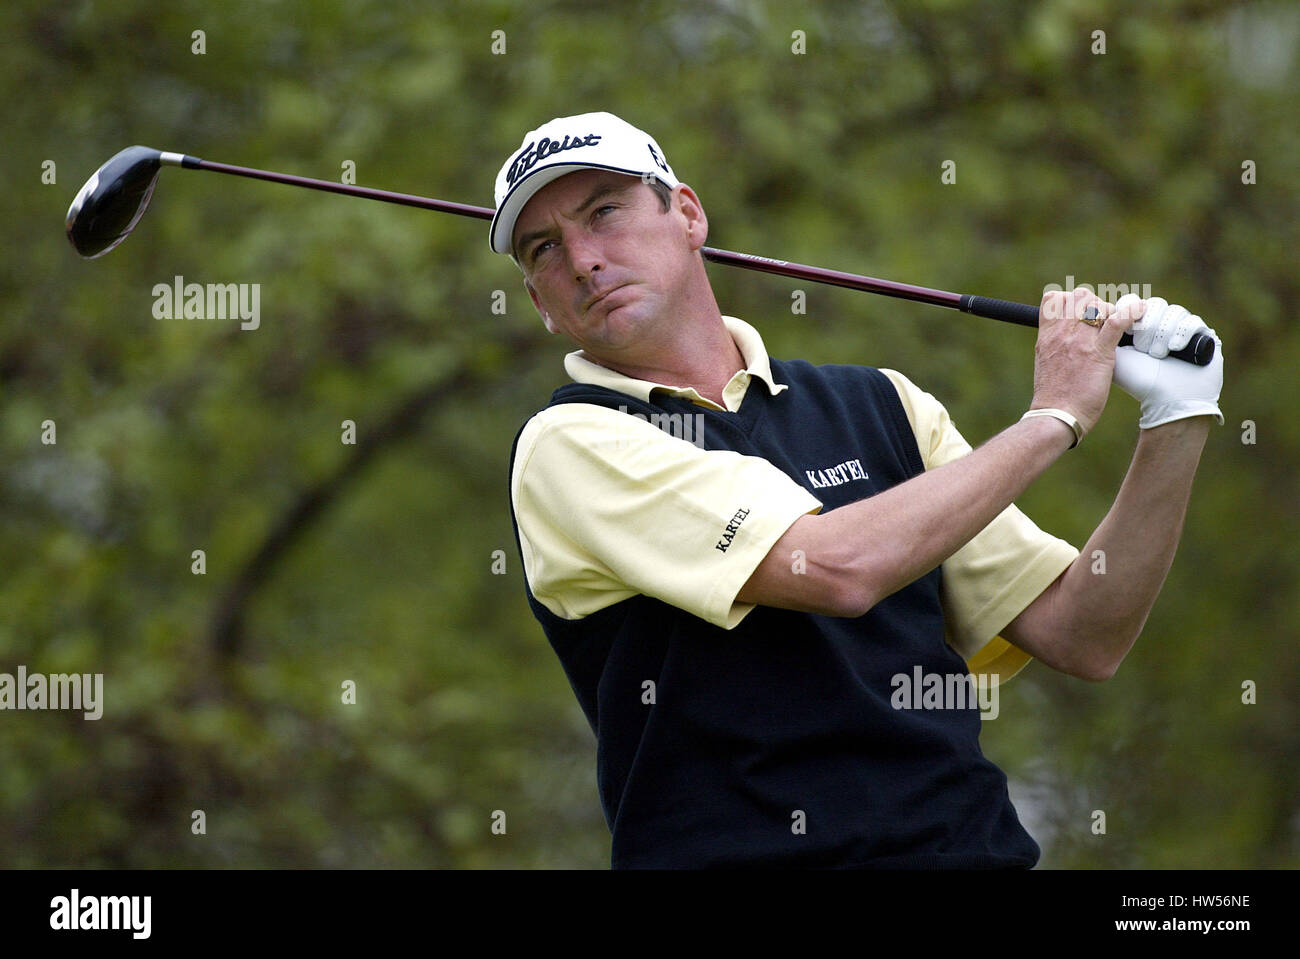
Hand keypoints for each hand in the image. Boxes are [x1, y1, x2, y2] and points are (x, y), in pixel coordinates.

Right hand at [1032, 286, 1140, 434]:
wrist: (1057, 416)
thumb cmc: (1053, 396)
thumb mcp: (1046, 363)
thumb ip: (1056, 345)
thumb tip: (1069, 339)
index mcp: (1047, 336)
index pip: (1054, 298)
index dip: (1072, 300)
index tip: (1082, 313)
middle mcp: (1061, 333)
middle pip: (1080, 295)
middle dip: (1095, 303)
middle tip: (1103, 321)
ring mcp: (1079, 341)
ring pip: (1098, 304)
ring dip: (1111, 311)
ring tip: (1117, 328)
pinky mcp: (1099, 353)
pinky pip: (1117, 321)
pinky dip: (1132, 312)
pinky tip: (1139, 312)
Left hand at [1112, 294, 1224, 428]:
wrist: (1167, 401)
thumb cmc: (1138, 381)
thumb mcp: (1113, 356)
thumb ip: (1101, 334)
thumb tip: (1090, 313)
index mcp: (1139, 325)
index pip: (1132, 302)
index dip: (1127, 311)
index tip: (1124, 332)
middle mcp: (1162, 323)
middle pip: (1153, 304)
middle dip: (1146, 325)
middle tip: (1142, 348)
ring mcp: (1183, 328)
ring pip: (1173, 311)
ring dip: (1162, 333)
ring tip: (1157, 355)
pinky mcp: (1203, 335)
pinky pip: (1193, 321)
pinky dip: (1182, 333)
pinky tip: (1175, 349)